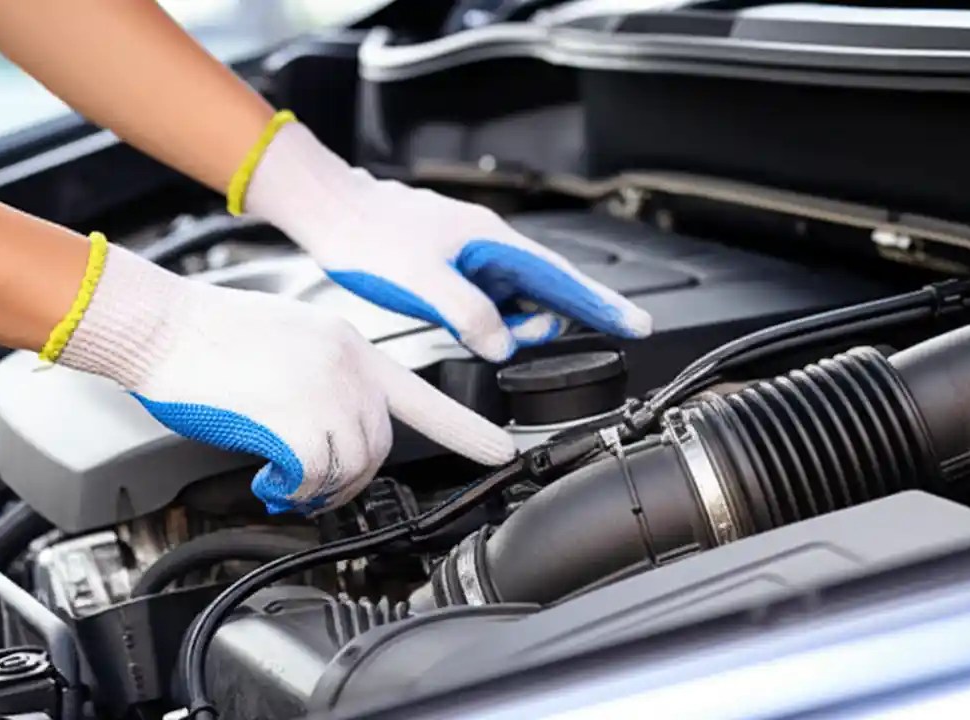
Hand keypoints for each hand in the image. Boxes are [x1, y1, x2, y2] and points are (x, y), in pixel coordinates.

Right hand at [57, 243, 515, 513]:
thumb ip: (327, 382)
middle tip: (312, 481)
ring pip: (352, 466)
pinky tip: (270, 476)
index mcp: (352, 346)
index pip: (423, 394)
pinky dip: (293, 489)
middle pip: (380, 446)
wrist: (163, 325)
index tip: (500, 450)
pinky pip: (315, 478)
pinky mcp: (298, 420)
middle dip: (352, 475)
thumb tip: (333, 436)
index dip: (466, 429)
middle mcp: (349, 368)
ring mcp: (326, 393)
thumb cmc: (209, 336)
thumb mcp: (289, 342)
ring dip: (320, 485)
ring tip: (286, 477)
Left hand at [242, 119, 653, 361]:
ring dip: (519, 323)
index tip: (638, 323)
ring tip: (498, 339)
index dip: (602, 304)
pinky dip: (493, 319)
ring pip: (514, 298)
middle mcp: (489, 248)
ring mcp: (471, 257)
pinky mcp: (451, 268)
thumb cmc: (371, 235)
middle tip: (549, 340)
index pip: (562, 278)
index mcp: (492, 243)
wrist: (331, 213)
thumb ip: (469, 313)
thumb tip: (504, 343)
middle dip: (562, 318)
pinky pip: (488, 299)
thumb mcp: (423, 280)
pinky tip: (479, 331)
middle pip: (545, 289)